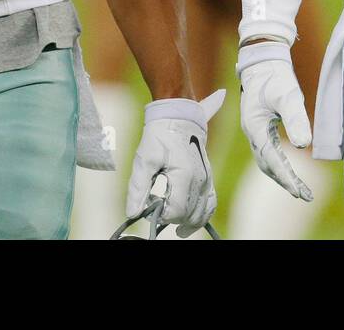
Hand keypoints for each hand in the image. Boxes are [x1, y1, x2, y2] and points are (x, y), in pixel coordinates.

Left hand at [126, 90, 224, 236]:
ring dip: (189, 222)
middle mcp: (200, 179)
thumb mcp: (144, 159)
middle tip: (158, 213)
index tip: (151, 209)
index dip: (162, 216)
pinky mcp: (209, 177)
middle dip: (173, 219)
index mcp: (184, 175)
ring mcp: (207, 179)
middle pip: (190, 215)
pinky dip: (202, 215)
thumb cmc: (160, 135)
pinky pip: (210, 203)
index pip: (176, 211)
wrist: (179, 116)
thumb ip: (138, 188)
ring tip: (176, 228)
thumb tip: (133, 213)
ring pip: (203, 212)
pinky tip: (191, 221)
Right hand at [237, 41, 312, 200]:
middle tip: (305, 195)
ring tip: (302, 189)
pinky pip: (268, 152)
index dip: (286, 177)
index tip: (299, 192)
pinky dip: (280, 164)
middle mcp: (252, 132)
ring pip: (267, 161)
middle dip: (285, 181)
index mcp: (255, 127)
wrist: (262, 61)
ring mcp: (255, 131)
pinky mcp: (260, 127)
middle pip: (267, 165)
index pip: (271, 159)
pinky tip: (291, 170)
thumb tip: (304, 145)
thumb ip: (296, 118)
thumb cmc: (275, 76)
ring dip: (283, 175)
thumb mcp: (288, 95)